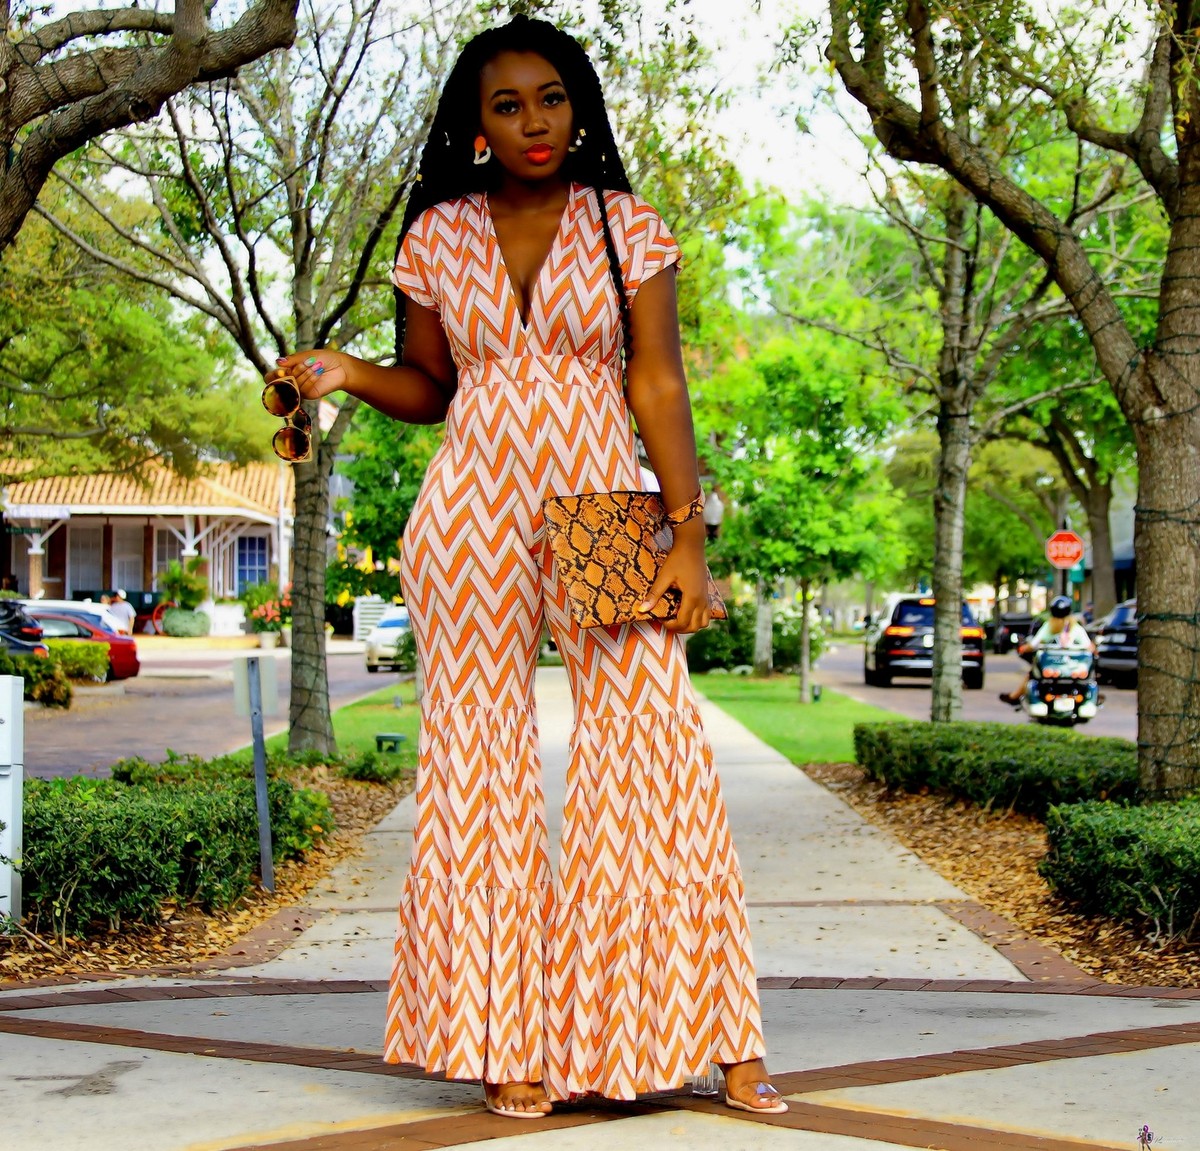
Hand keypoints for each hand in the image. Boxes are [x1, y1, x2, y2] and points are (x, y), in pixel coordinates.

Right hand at [267, 348, 350, 399]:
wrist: (340, 366)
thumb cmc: (323, 358)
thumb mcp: (306, 355)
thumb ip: (292, 360)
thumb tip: (277, 362)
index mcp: (289, 369)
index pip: (271, 378)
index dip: (273, 377)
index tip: (280, 371)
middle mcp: (292, 380)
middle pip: (280, 384)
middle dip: (290, 374)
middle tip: (301, 366)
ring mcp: (300, 389)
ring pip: (292, 386)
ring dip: (302, 374)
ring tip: (313, 367)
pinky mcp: (309, 395)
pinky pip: (302, 391)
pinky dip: (308, 381)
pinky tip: (317, 374)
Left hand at [638, 519, 712, 633]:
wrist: (692, 545)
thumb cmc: (677, 559)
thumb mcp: (664, 576)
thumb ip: (654, 594)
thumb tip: (641, 610)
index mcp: (692, 597)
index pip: (682, 622)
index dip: (670, 625)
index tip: (660, 618)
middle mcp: (702, 600)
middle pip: (694, 627)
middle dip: (679, 629)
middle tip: (667, 621)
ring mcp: (706, 598)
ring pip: (703, 623)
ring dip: (690, 626)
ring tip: (677, 619)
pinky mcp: (707, 594)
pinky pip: (706, 614)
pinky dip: (697, 619)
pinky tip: (686, 612)